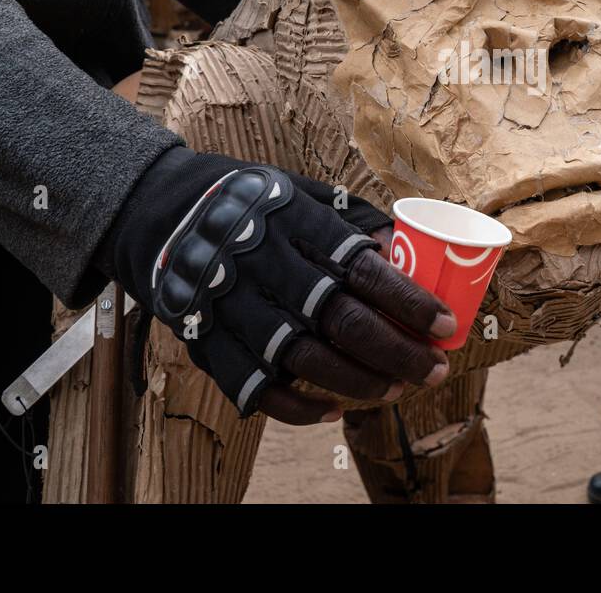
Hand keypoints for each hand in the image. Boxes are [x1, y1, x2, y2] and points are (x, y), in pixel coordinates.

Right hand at [108, 150, 455, 424]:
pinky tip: (330, 410)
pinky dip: (295, 406)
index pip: (362, 268)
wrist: (155, 209)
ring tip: (395, 388)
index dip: (409, 300)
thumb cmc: (247, 200)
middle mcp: (263, 262)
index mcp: (293, 220)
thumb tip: (405, 247)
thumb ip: (347, 220)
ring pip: (303, 357)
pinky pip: (255, 386)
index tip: (445, 325)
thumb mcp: (297, 190)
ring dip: (357, 381)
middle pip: (340, 319)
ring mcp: (231, 304)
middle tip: (434, 368)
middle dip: (396, 350)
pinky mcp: (205, 338)